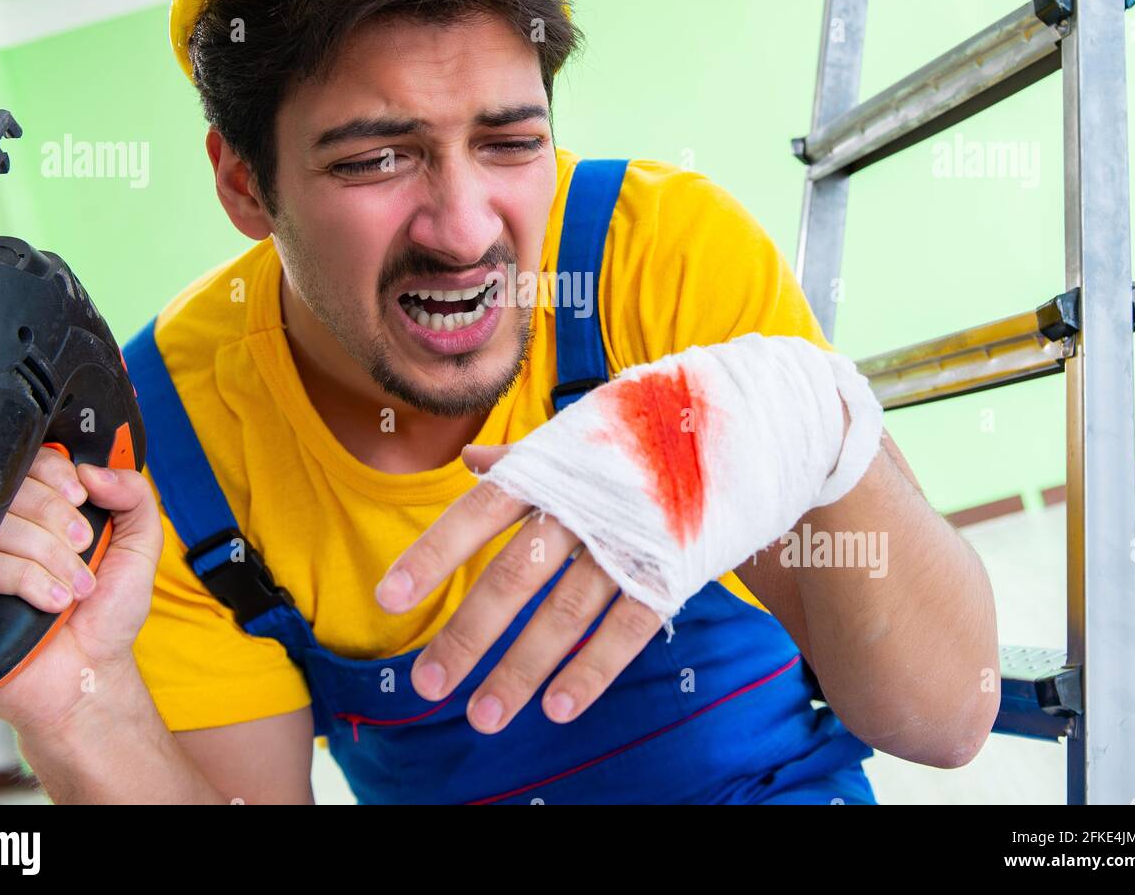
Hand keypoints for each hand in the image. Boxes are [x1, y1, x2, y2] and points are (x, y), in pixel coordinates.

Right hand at [0, 448, 162, 736]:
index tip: (81, 498)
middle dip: (60, 521)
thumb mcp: (142, 547)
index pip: (38, 462)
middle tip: (83, 549)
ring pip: (3, 525)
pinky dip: (27, 581)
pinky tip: (49, 603)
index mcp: (53, 508)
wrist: (86, 673)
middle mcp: (17, 526)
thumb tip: (96, 469)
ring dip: (51, 559)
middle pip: (18, 488)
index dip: (58, 474)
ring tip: (74, 590)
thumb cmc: (109, 613)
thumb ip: (136, 497)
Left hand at [374, 443, 662, 734]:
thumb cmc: (646, 425)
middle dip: (468, 636)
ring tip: (485, 716)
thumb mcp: (580, 429)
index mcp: (551, 467)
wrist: (745, 417)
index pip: (477, 514)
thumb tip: (471, 462)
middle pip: (513, 577)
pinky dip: (594, 671)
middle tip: (428, 687)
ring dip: (522, 668)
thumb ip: (525, 456)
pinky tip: (559, 707)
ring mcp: (630, 537)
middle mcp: (583, 502)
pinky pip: (629, 627)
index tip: (389, 599)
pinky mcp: (675, 566)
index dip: (432, 555)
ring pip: (566, 612)